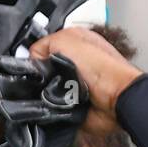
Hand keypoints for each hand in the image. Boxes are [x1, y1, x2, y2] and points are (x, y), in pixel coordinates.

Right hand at [27, 26, 143, 133]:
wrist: (116, 99)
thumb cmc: (101, 68)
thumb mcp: (66, 40)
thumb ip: (42, 45)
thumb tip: (32, 61)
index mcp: (74, 42)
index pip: (44, 46)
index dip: (36, 54)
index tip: (32, 63)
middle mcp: (74, 63)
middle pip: (43, 69)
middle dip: (39, 75)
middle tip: (43, 78)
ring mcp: (73, 85)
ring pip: (44, 89)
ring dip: (44, 92)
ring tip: (52, 91)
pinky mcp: (72, 105)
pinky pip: (51, 106)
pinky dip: (50, 106)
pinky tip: (55, 102)